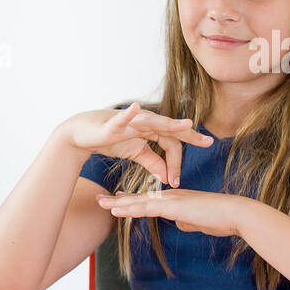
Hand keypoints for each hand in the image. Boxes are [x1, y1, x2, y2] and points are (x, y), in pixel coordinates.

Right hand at [64, 102, 212, 187]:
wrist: (81, 134)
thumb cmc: (108, 139)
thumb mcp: (134, 152)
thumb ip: (152, 161)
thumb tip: (167, 176)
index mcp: (151, 131)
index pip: (172, 144)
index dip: (176, 163)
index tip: (175, 182)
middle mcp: (144, 122)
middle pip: (171, 129)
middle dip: (190, 136)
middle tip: (208, 142)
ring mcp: (130, 121)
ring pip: (154, 121)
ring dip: (170, 123)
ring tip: (186, 124)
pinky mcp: (114, 122)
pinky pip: (123, 117)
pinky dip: (130, 113)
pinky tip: (136, 107)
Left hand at [95, 187, 252, 237]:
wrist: (236, 214)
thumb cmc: (221, 219)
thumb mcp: (198, 222)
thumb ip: (187, 221)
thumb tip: (180, 224)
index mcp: (175, 199)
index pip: (149, 199)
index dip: (131, 200)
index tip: (117, 199)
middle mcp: (170, 196)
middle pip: (139, 198)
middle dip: (118, 200)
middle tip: (99, 198)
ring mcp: (171, 200)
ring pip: (139, 201)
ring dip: (118, 203)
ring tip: (100, 202)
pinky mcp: (174, 207)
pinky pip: (147, 208)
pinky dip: (129, 209)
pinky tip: (116, 210)